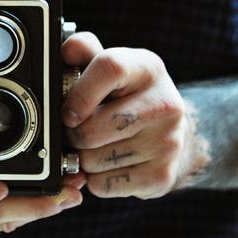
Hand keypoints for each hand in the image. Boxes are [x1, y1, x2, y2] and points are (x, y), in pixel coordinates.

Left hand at [62, 32, 190, 198]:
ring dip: (82, 157)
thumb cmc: (129, 95)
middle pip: (93, 127)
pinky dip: (95, 179)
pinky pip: (104, 185)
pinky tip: (108, 163)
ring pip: (94, 159)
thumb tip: (65, 51)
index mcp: (148, 67)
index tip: (67, 110)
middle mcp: (164, 103)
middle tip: (75, 128)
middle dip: (73, 132)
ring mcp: (167, 143)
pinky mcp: (161, 176)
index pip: (109, 68)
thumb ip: (85, 51)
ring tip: (94, 144)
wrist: (172, 133)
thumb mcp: (111, 64)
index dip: (79, 91)